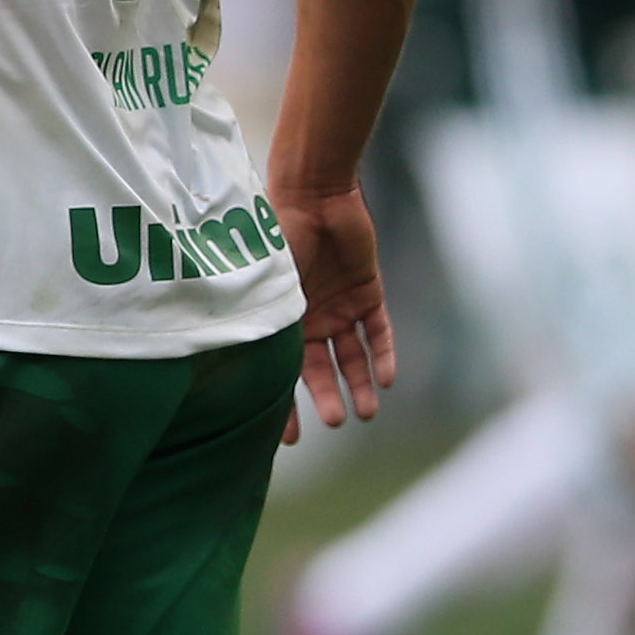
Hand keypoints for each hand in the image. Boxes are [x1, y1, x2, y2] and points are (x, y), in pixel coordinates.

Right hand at [272, 181, 397, 436]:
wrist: (313, 195)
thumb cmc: (279, 237)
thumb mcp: (267, 286)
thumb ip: (266, 322)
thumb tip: (248, 367)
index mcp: (281, 320)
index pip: (282, 371)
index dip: (284, 405)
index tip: (287, 439)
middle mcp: (311, 319)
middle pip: (319, 369)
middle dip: (326, 397)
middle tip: (333, 422)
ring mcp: (341, 307)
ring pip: (352, 356)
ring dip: (358, 384)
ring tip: (365, 413)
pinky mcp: (368, 292)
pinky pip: (379, 331)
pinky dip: (383, 354)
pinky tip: (386, 380)